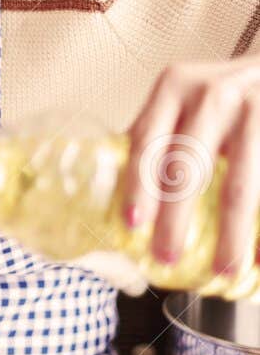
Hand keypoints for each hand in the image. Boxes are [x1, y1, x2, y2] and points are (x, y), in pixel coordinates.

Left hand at [120, 56, 259, 276]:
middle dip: (176, 219)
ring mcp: (254, 107)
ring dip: (231, 233)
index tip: (133, 224)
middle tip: (167, 256)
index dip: (138, 186)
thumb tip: (109, 192)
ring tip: (225, 268)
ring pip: (237, 185)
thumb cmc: (223, 93)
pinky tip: (257, 254)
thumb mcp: (184, 97)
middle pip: (188, 167)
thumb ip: (156, 132)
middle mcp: (213, 93)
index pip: (147, 141)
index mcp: (175, 86)